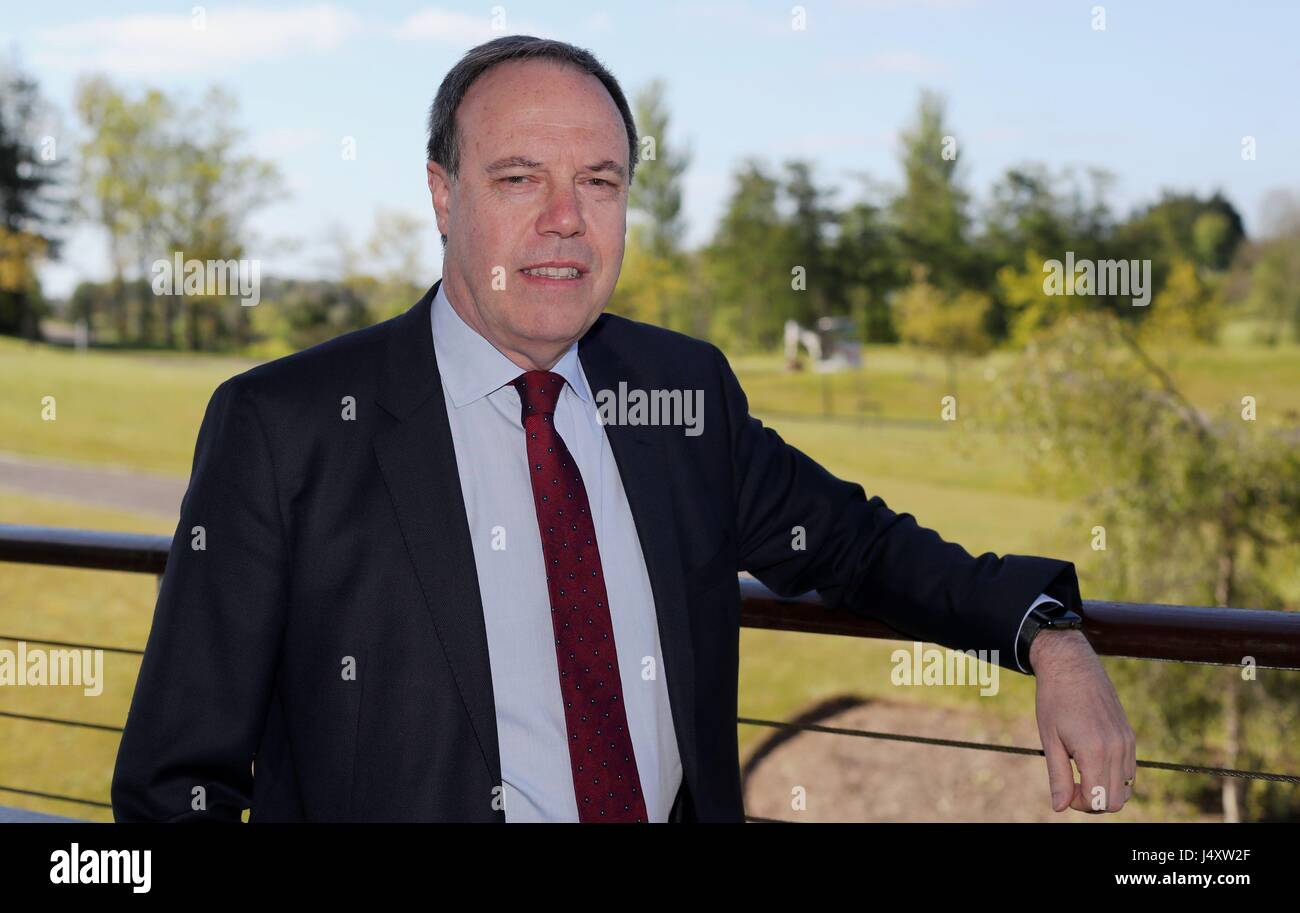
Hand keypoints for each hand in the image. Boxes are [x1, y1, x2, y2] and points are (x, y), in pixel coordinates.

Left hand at [1031, 629, 1136, 813]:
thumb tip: (1060, 807)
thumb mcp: (1050, 739)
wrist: (1071, 665)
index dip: (1080, 804)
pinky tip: (1091, 761)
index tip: (1065, 791)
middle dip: (1093, 801)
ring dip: (1104, 789)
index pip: (1098, 801)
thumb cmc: (1054, 700)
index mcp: (1096, 751)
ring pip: (1126, 788)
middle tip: (1072, 785)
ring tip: (1080, 772)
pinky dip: (1113, 776)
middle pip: (1116, 801)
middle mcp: (1117, 749)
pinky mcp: (1129, 736)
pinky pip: (1129, 770)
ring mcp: (1127, 742)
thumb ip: (1058, 777)